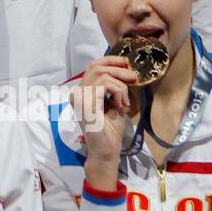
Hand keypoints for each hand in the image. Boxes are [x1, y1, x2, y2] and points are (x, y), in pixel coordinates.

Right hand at [70, 55, 139, 181]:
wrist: (106, 150)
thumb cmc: (110, 130)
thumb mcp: (115, 103)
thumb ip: (116, 88)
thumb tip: (127, 71)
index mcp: (84, 91)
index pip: (93, 66)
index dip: (110, 60)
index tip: (126, 63)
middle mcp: (78, 92)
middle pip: (95, 66)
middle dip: (117, 67)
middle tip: (133, 77)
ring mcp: (79, 96)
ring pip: (102, 74)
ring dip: (120, 85)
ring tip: (126, 101)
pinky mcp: (85, 101)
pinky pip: (105, 84)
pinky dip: (119, 92)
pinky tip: (121, 105)